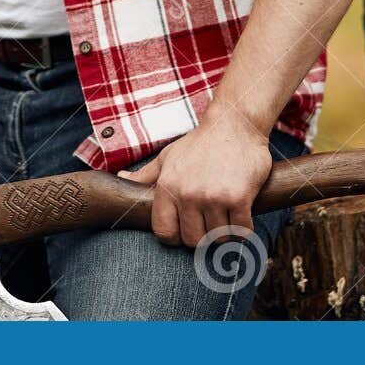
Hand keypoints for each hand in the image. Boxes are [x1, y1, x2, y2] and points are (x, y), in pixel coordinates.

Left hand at [116, 107, 272, 247]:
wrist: (235, 123)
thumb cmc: (200, 142)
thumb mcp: (168, 156)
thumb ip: (146, 174)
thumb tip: (121, 178)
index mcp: (167, 186)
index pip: (164, 232)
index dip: (176, 236)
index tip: (187, 229)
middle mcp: (188, 194)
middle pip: (192, 240)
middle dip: (203, 236)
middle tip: (211, 222)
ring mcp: (213, 197)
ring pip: (218, 238)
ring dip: (225, 232)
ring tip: (227, 217)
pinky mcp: (239, 198)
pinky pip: (241, 231)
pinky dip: (243, 228)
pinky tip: (242, 215)